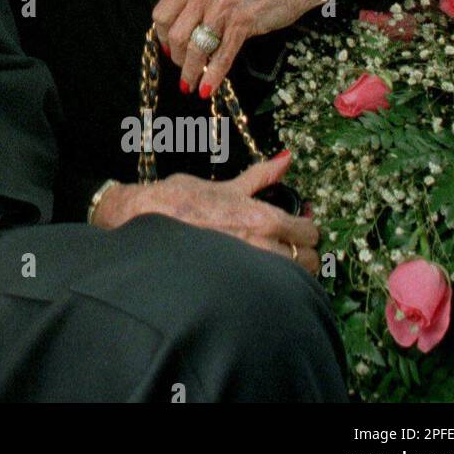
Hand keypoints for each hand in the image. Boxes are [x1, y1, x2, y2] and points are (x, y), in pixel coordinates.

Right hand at [96, 152, 320, 273]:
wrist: (143, 222)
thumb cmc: (180, 202)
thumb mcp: (224, 186)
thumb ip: (260, 177)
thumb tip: (286, 159)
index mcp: (264, 219)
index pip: (310, 232)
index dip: (307, 230)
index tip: (299, 229)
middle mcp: (262, 248)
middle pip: (310, 261)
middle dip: (303, 254)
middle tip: (289, 248)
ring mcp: (248, 271)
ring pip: (293, 282)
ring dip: (289, 273)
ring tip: (273, 264)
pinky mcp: (233, 287)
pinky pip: (269, 294)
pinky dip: (270, 286)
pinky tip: (255, 277)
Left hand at [152, 0, 333, 97]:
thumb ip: (194, 4)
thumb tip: (174, 38)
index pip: (161, 14)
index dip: (161, 37)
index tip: (168, 49)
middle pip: (175, 35)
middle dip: (177, 58)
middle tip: (183, 69)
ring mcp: (223, 6)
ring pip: (197, 48)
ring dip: (191, 71)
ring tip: (191, 84)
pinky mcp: (243, 21)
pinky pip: (222, 55)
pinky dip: (213, 76)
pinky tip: (207, 89)